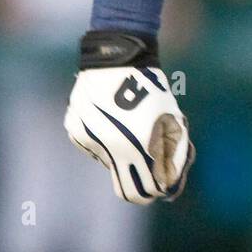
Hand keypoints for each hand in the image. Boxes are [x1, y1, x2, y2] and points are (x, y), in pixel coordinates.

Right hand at [64, 65, 194, 204]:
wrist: (116, 60)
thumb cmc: (151, 89)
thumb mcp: (171, 118)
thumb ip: (175, 151)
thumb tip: (171, 184)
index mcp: (140, 145)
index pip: (147, 191)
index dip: (158, 190)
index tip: (164, 182)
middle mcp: (112, 149)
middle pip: (126, 190)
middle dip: (141, 186)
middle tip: (150, 173)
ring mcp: (91, 142)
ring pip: (111, 165)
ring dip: (123, 155)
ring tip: (128, 126)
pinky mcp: (77, 133)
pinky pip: (96, 149)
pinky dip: (106, 141)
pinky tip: (110, 118)